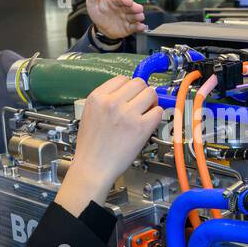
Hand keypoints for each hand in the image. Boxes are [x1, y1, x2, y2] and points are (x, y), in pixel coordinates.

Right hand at [55, 76, 161, 215]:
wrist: (93, 168)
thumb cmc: (91, 147)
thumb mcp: (89, 115)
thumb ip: (106, 101)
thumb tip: (126, 94)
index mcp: (97, 97)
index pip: (122, 79)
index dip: (129, 88)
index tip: (132, 95)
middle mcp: (112, 102)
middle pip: (138, 83)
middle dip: (142, 92)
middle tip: (141, 104)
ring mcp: (127, 114)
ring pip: (150, 93)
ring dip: (151, 102)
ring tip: (145, 113)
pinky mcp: (141, 127)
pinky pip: (158, 111)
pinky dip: (157, 116)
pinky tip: (149, 123)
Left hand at [86, 0, 145, 40]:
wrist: (101, 27)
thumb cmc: (98, 12)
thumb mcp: (92, 1)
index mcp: (114, 0)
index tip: (129, 1)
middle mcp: (122, 7)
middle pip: (130, 6)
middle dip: (135, 7)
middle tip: (139, 8)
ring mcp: (126, 17)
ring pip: (134, 16)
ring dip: (138, 16)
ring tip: (140, 17)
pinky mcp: (128, 27)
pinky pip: (134, 27)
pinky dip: (139, 27)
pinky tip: (141, 27)